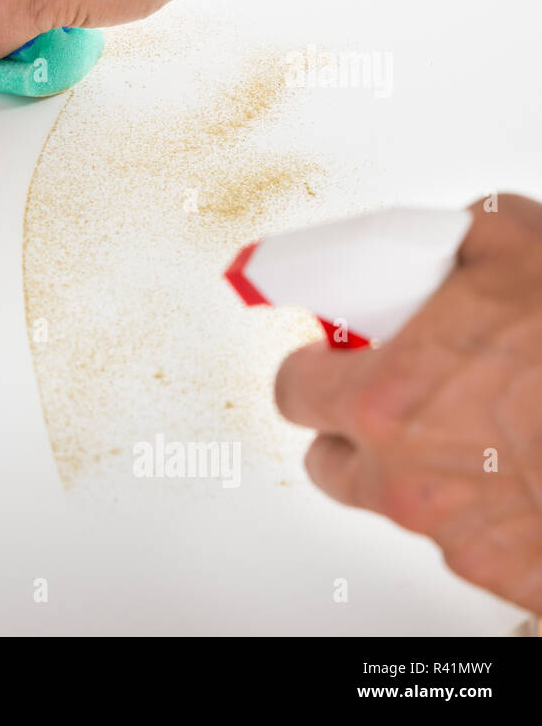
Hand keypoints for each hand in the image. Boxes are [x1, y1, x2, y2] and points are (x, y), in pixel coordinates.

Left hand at [276, 194, 541, 612]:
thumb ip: (451, 242)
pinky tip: (522, 478)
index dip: (313, 368)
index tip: (331, 357)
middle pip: (330, 461)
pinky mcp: (501, 570)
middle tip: (397, 397)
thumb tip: (436, 242)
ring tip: (472, 434)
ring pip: (394, 503)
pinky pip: (466, 542)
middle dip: (353, 428)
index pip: (293, 392)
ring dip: (415, 471)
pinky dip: (484, 514)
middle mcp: (404, 476)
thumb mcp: (517, 246)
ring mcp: (451, 531)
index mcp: (385, 398)